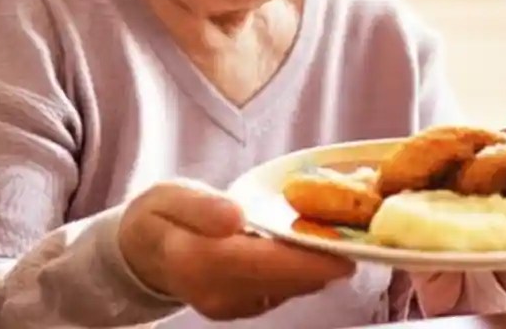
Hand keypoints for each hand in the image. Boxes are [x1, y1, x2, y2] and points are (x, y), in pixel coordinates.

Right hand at [119, 179, 354, 319]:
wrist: (142, 251)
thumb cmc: (162, 214)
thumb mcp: (172, 196)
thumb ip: (202, 207)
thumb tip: (235, 216)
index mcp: (196, 262)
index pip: (262, 264)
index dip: (306, 261)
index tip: (345, 253)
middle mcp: (216, 294)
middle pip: (284, 282)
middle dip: (325, 264)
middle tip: (363, 238)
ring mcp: (230, 306)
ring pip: (288, 290)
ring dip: (319, 268)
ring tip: (349, 239)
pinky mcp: (243, 308)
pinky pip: (282, 291)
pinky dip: (304, 272)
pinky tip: (320, 249)